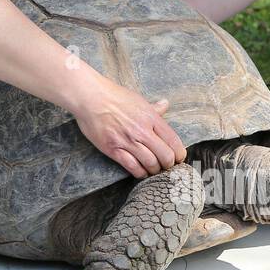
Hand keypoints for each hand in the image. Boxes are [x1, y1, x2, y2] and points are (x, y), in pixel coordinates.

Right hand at [71, 77, 187, 177]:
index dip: (179, 154)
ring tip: (153, 170)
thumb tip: (165, 104)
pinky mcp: (113, 149)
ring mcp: (128, 141)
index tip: (178, 158)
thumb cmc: (114, 96)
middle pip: (166, 156)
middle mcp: (142, 130)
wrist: (90, 97)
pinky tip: (141, 172)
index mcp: (151, 118)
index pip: (174, 141)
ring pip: (150, 164)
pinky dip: (140, 173)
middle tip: (166, 166)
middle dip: (169, 165)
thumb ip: (154, 108)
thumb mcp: (138, 100)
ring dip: (154, 170)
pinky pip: (132, 167)